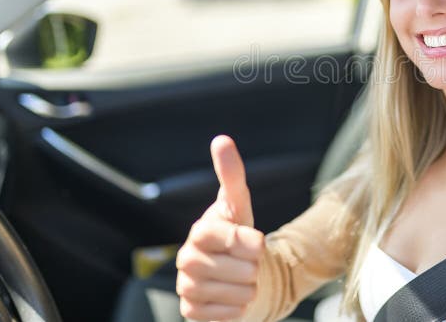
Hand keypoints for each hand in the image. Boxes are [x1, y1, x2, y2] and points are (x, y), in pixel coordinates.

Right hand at [176, 135, 264, 320]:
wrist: (243, 275)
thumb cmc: (241, 238)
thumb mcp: (240, 204)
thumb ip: (231, 175)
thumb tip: (221, 140)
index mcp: (199, 231)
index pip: (223, 236)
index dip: (246, 240)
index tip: (258, 241)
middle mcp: (187, 259)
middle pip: (235, 269)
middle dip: (253, 267)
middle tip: (250, 263)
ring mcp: (187, 287)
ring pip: (235, 293)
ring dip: (249, 287)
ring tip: (244, 279)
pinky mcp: (191, 312)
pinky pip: (226, 314)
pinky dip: (239, 308)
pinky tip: (235, 297)